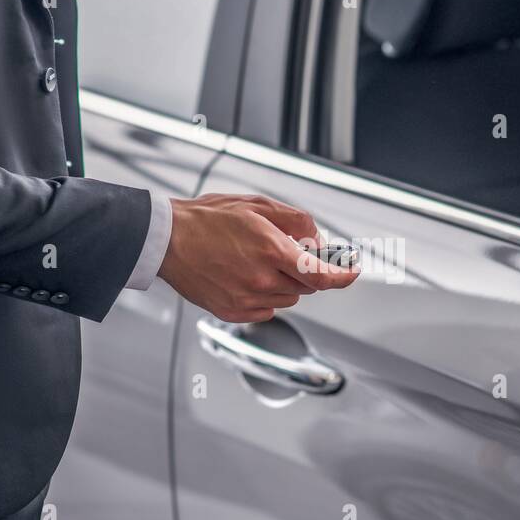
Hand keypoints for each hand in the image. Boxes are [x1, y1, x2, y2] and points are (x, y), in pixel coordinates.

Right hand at [157, 193, 358, 322]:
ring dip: (284, 282)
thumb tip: (318, 239)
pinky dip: (265, 295)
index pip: (322, 275)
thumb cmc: (206, 220)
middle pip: (306, 286)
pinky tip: (245, 276)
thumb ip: (295, 222)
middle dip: (304, 270)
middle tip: (285, 252)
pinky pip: (267, 309)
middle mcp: (261, 279)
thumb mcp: (257, 206)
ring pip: (288, 298)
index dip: (344, 276)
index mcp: (271, 251)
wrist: (167, 240)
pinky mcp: (233, 313)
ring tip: (256, 261)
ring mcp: (246, 300)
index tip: (352, 273)